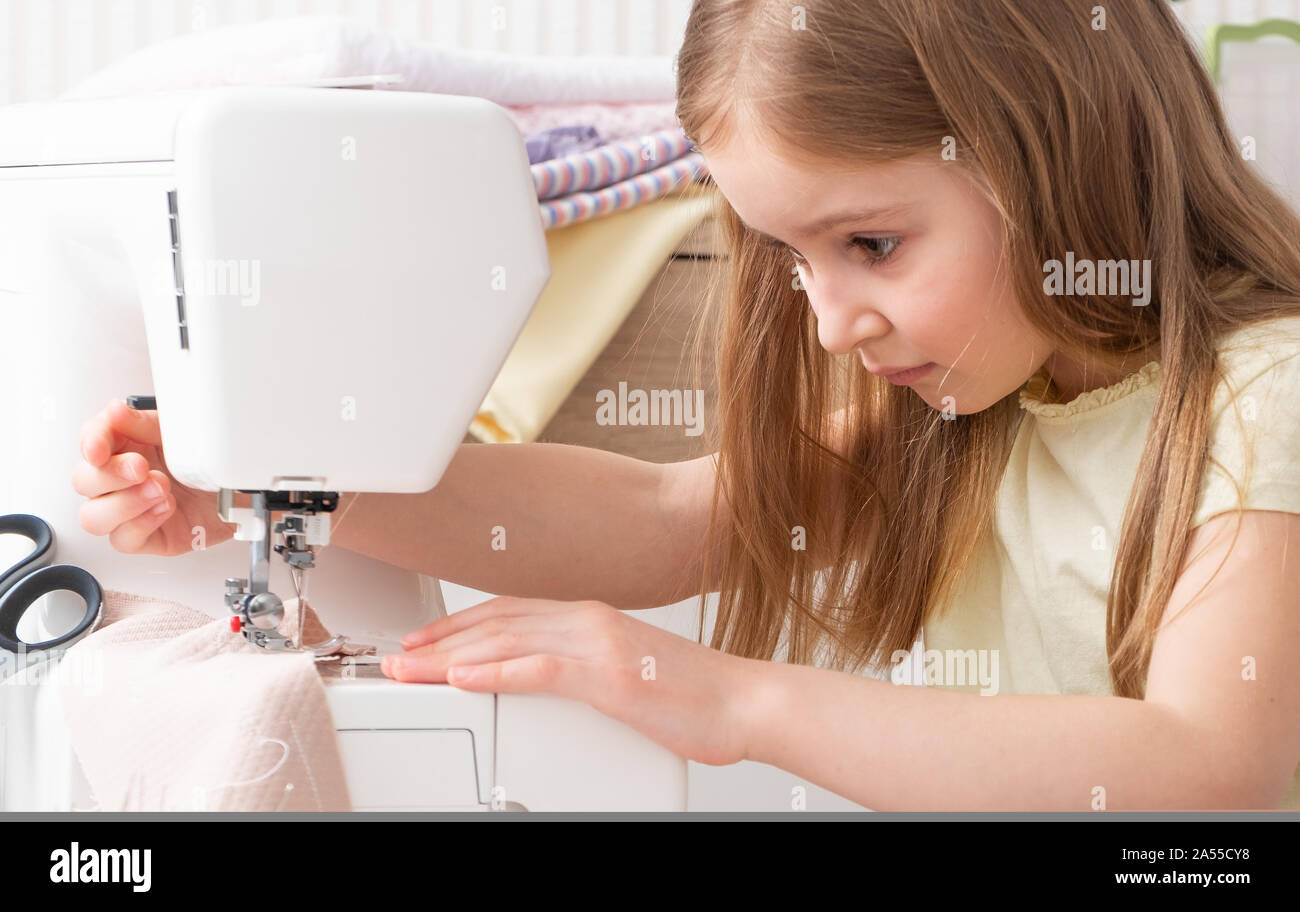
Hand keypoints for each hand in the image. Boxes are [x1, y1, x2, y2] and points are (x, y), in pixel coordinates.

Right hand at [72, 397, 228, 555]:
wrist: (243, 494)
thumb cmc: (210, 465)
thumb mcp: (182, 434)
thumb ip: (145, 424)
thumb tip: (114, 412)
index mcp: (127, 448)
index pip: (91, 443)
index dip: (90, 443)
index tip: (99, 448)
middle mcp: (122, 481)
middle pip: (84, 482)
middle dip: (110, 474)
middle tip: (141, 467)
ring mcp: (130, 511)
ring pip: (93, 516)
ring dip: (124, 502)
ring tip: (160, 489)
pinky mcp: (146, 538)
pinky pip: (123, 539)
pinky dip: (142, 523)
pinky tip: (166, 508)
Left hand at [385, 597, 757, 765]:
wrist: (745, 702)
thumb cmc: (692, 694)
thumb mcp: (625, 671)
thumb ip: (582, 666)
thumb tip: (548, 678)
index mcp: (590, 617)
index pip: (508, 613)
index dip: (459, 626)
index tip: (422, 643)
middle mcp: (588, 620)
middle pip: (495, 623)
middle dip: (439, 641)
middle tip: (397, 658)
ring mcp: (598, 644)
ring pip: (506, 642)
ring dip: (449, 657)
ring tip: (410, 670)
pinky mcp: (609, 675)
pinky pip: (539, 670)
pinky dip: (495, 673)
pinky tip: (463, 679)